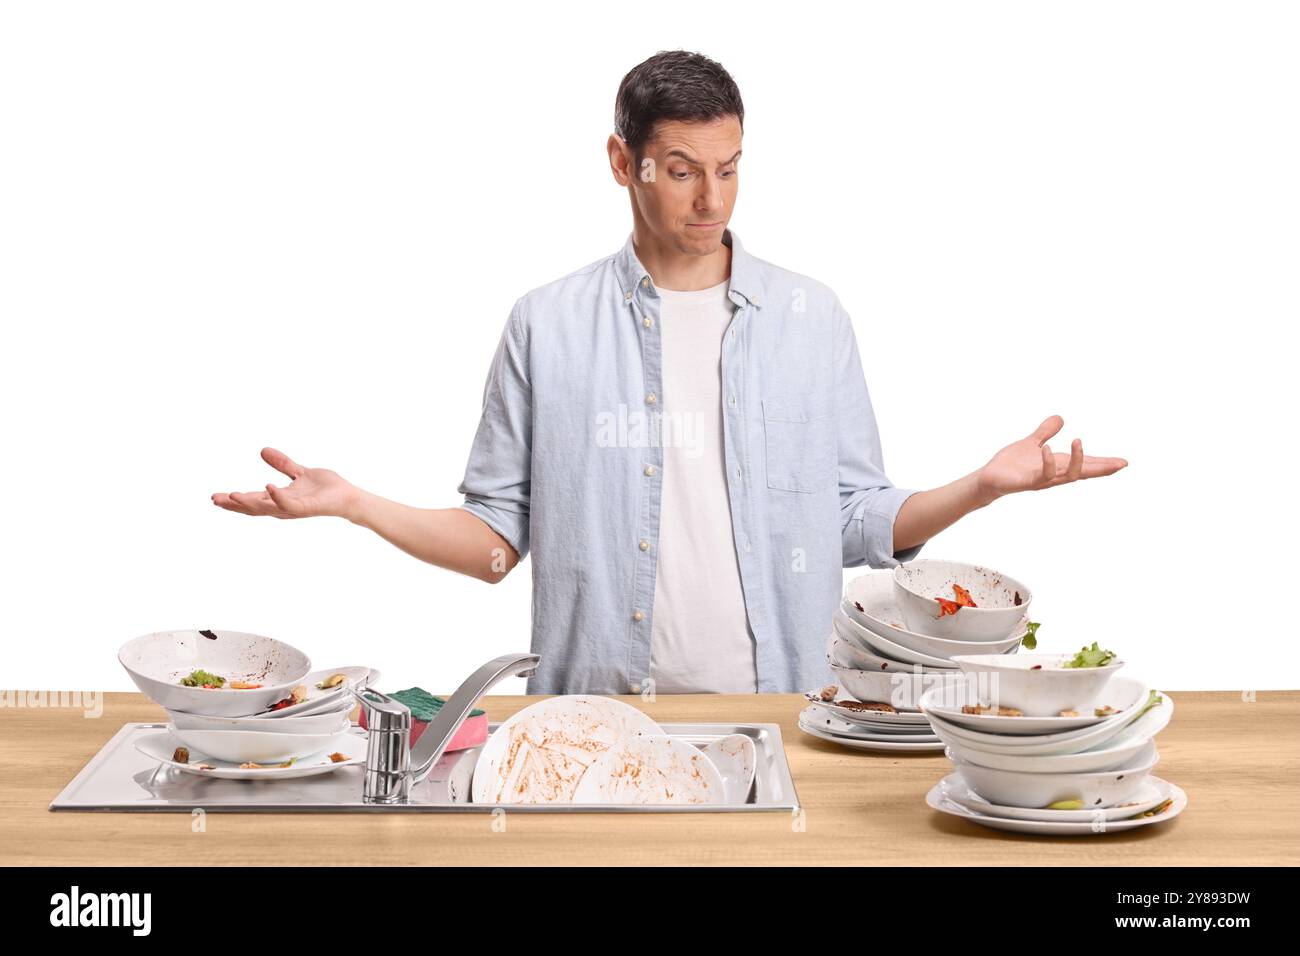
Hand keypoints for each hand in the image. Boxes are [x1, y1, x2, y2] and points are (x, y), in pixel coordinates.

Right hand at [211, 447, 359, 519]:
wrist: (348, 496)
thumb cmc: (326, 488)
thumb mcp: (299, 472)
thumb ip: (282, 464)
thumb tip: (263, 450)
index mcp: (279, 499)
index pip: (252, 501)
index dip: (234, 500)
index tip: (215, 497)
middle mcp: (283, 507)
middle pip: (253, 508)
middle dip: (234, 505)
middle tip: (215, 499)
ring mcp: (293, 508)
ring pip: (267, 508)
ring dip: (249, 502)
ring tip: (232, 495)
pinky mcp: (306, 507)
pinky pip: (289, 503)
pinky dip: (278, 496)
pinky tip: (268, 487)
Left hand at [977, 416, 1127, 500]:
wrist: (988, 478)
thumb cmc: (1010, 464)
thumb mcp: (1031, 442)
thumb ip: (1045, 432)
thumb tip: (1060, 418)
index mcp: (1058, 464)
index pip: (1085, 464)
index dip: (1104, 463)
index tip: (1124, 462)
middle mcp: (1054, 474)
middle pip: (1084, 473)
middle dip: (1103, 468)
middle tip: (1122, 464)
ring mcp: (1042, 480)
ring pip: (1067, 475)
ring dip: (1076, 460)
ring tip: (1078, 441)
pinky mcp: (1027, 482)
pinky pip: (1042, 475)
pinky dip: (1046, 462)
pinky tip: (1047, 449)